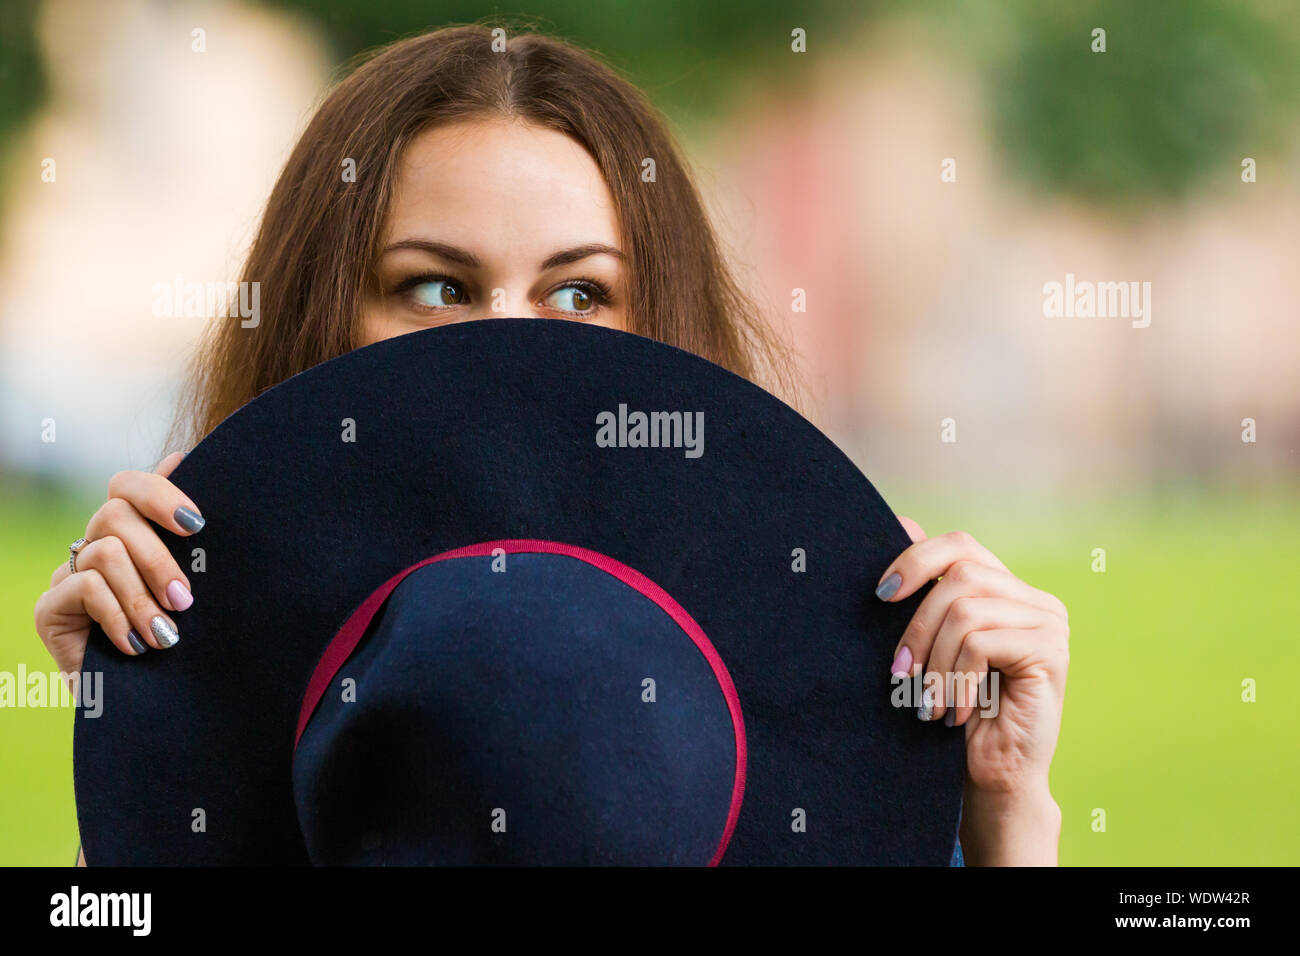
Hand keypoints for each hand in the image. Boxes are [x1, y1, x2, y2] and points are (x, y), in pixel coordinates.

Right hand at [33, 452, 202, 674]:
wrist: (156, 705)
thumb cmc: (185, 638)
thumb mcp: (193, 582)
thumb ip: (185, 530)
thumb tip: (182, 454)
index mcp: (132, 533)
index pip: (128, 485)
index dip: (159, 493)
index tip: (197, 524)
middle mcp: (95, 546)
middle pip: (116, 514)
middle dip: (159, 557)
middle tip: (185, 600)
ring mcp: (68, 575)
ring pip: (105, 552)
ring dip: (142, 598)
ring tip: (166, 635)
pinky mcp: (49, 609)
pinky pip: (86, 588)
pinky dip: (118, 618)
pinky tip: (136, 647)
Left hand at [877, 517, 1067, 864]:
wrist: (990, 778)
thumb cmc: (953, 711)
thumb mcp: (929, 645)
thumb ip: (922, 593)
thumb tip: (902, 519)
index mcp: (1005, 590)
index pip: (958, 545)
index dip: (915, 560)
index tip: (880, 596)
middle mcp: (1034, 598)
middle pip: (958, 573)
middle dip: (916, 625)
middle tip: (900, 674)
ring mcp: (1049, 622)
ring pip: (965, 610)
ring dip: (934, 661)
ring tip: (928, 702)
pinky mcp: (1052, 651)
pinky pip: (981, 641)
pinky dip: (956, 678)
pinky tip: (953, 711)